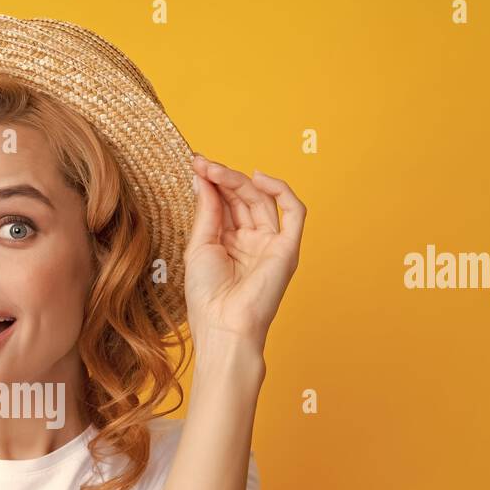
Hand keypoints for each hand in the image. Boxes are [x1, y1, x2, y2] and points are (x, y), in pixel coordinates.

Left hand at [183, 154, 305, 357]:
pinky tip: (257, 178)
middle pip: (243, 198)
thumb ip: (207, 210)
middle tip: (202, 163)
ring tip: (215, 170)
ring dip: (240, 181)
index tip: (196, 164)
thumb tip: (202, 176)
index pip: (226, 203)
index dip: (212, 182)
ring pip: (263, 200)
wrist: (223, 326)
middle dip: (223, 178)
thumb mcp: (200, 245)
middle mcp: (252, 241)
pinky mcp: (288, 248)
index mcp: (229, 242)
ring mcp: (271, 244)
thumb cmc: (207, 296)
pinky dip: (281, 190)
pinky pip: (294, 212)